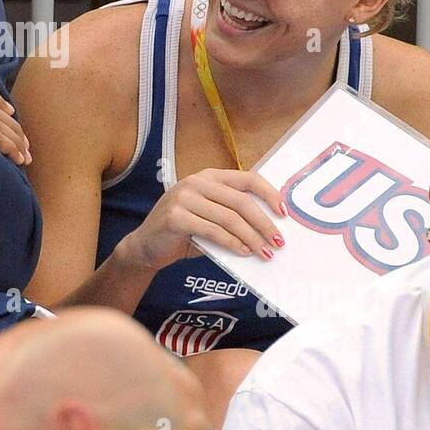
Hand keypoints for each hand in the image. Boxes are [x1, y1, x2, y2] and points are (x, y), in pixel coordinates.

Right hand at [117, 169, 285, 271]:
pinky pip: (213, 231)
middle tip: (278, 242)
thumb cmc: (183, 232)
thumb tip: (268, 229)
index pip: (246, 178)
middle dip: (264, 223)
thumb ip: (231, 216)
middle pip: (241, 201)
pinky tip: (243, 253)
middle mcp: (195, 182)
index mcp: (208, 177)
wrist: (145, 246)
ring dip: (251, 238)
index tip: (284, 212)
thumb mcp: (209, 217)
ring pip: (229, 218)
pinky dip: (232, 243)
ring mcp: (183, 198)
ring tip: (265, 253)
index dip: (269, 194)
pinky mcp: (175, 217)